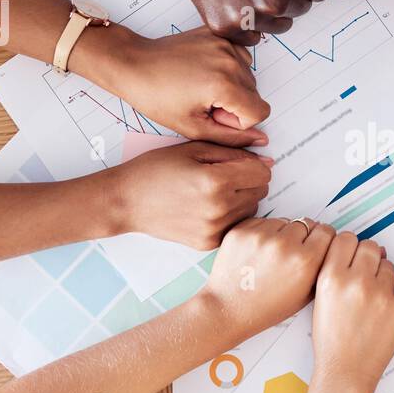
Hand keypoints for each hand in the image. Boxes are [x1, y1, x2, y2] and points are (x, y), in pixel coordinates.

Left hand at [74, 25, 269, 145]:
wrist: (134, 65)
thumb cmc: (155, 95)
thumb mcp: (192, 127)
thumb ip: (231, 138)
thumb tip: (260, 139)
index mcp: (224, 84)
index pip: (260, 111)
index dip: (239, 122)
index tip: (214, 116)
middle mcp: (229, 60)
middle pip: (255, 94)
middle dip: (234, 104)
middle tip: (204, 102)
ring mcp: (224, 44)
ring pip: (249, 77)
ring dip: (232, 86)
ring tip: (203, 87)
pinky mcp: (218, 35)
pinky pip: (240, 57)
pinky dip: (229, 68)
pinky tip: (206, 72)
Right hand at [109, 141, 271, 248]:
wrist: (127, 201)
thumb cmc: (155, 170)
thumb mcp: (193, 149)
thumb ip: (233, 153)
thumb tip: (266, 161)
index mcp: (216, 181)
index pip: (263, 173)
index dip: (254, 164)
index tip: (239, 163)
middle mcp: (219, 209)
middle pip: (261, 191)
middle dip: (249, 181)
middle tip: (223, 176)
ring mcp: (214, 230)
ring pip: (251, 209)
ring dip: (242, 199)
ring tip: (214, 192)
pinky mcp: (208, 243)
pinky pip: (235, 225)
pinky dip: (229, 216)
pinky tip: (208, 207)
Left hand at [199, 217, 335, 338]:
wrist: (228, 309)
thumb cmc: (265, 307)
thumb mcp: (305, 295)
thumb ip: (321, 268)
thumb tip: (330, 246)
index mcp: (305, 262)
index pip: (326, 231)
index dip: (323, 239)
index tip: (317, 244)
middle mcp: (285, 245)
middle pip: (306, 223)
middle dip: (303, 236)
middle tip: (293, 252)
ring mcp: (261, 236)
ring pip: (284, 221)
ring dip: (283, 233)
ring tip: (273, 255)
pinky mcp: (242, 231)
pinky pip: (263, 222)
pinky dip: (264, 233)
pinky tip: (259, 252)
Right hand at [311, 232, 393, 392]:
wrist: (346, 370)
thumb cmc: (331, 337)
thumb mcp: (321, 297)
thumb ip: (337, 269)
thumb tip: (365, 249)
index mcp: (331, 277)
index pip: (346, 238)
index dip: (348, 247)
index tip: (349, 256)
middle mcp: (356, 282)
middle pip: (370, 246)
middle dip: (367, 257)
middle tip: (362, 275)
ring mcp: (381, 294)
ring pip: (387, 265)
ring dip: (381, 275)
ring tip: (370, 297)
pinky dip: (391, 295)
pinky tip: (379, 311)